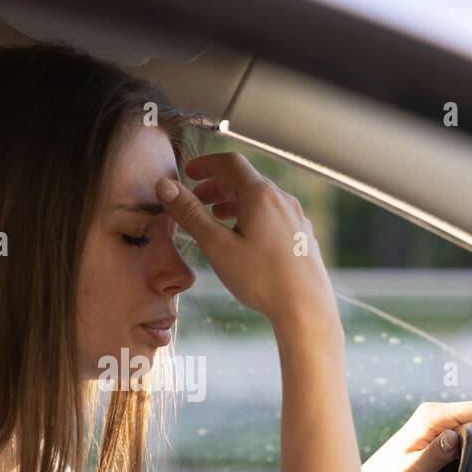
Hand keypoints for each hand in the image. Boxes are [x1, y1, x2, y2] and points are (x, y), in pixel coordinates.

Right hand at [155, 152, 339, 333]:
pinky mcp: (302, 235)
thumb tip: (165, 186)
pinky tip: (245, 236)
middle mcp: (281, 199)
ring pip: (260, 197)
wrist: (306, 308)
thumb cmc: (262, 278)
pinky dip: (252, 214)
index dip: (205, 164)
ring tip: (217, 215)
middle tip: (196, 196)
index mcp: (260, 195)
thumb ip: (190, 213)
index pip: (229, 163)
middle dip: (217, 184)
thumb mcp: (217, 245)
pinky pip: (273, 214)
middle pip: (246, 179)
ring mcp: (295, 216)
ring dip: (234, 200)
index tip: (189, 172)